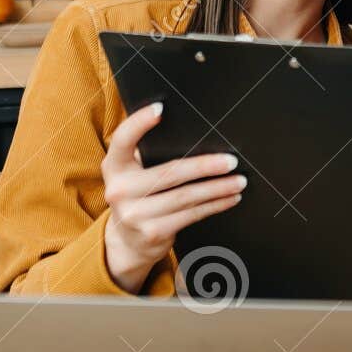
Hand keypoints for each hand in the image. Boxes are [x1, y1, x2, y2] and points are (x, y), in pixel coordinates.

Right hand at [101, 103, 245, 292]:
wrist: (127, 243)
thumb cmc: (139, 196)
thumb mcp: (133, 174)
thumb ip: (150, 156)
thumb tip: (196, 136)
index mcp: (113, 166)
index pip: (122, 139)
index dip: (139, 122)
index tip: (160, 109)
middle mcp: (119, 190)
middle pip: (169, 173)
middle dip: (205, 166)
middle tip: (231, 161)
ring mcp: (134, 214)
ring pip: (186, 196)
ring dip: (217, 188)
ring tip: (238, 181)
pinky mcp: (153, 233)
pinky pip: (191, 215)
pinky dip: (214, 205)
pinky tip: (229, 198)